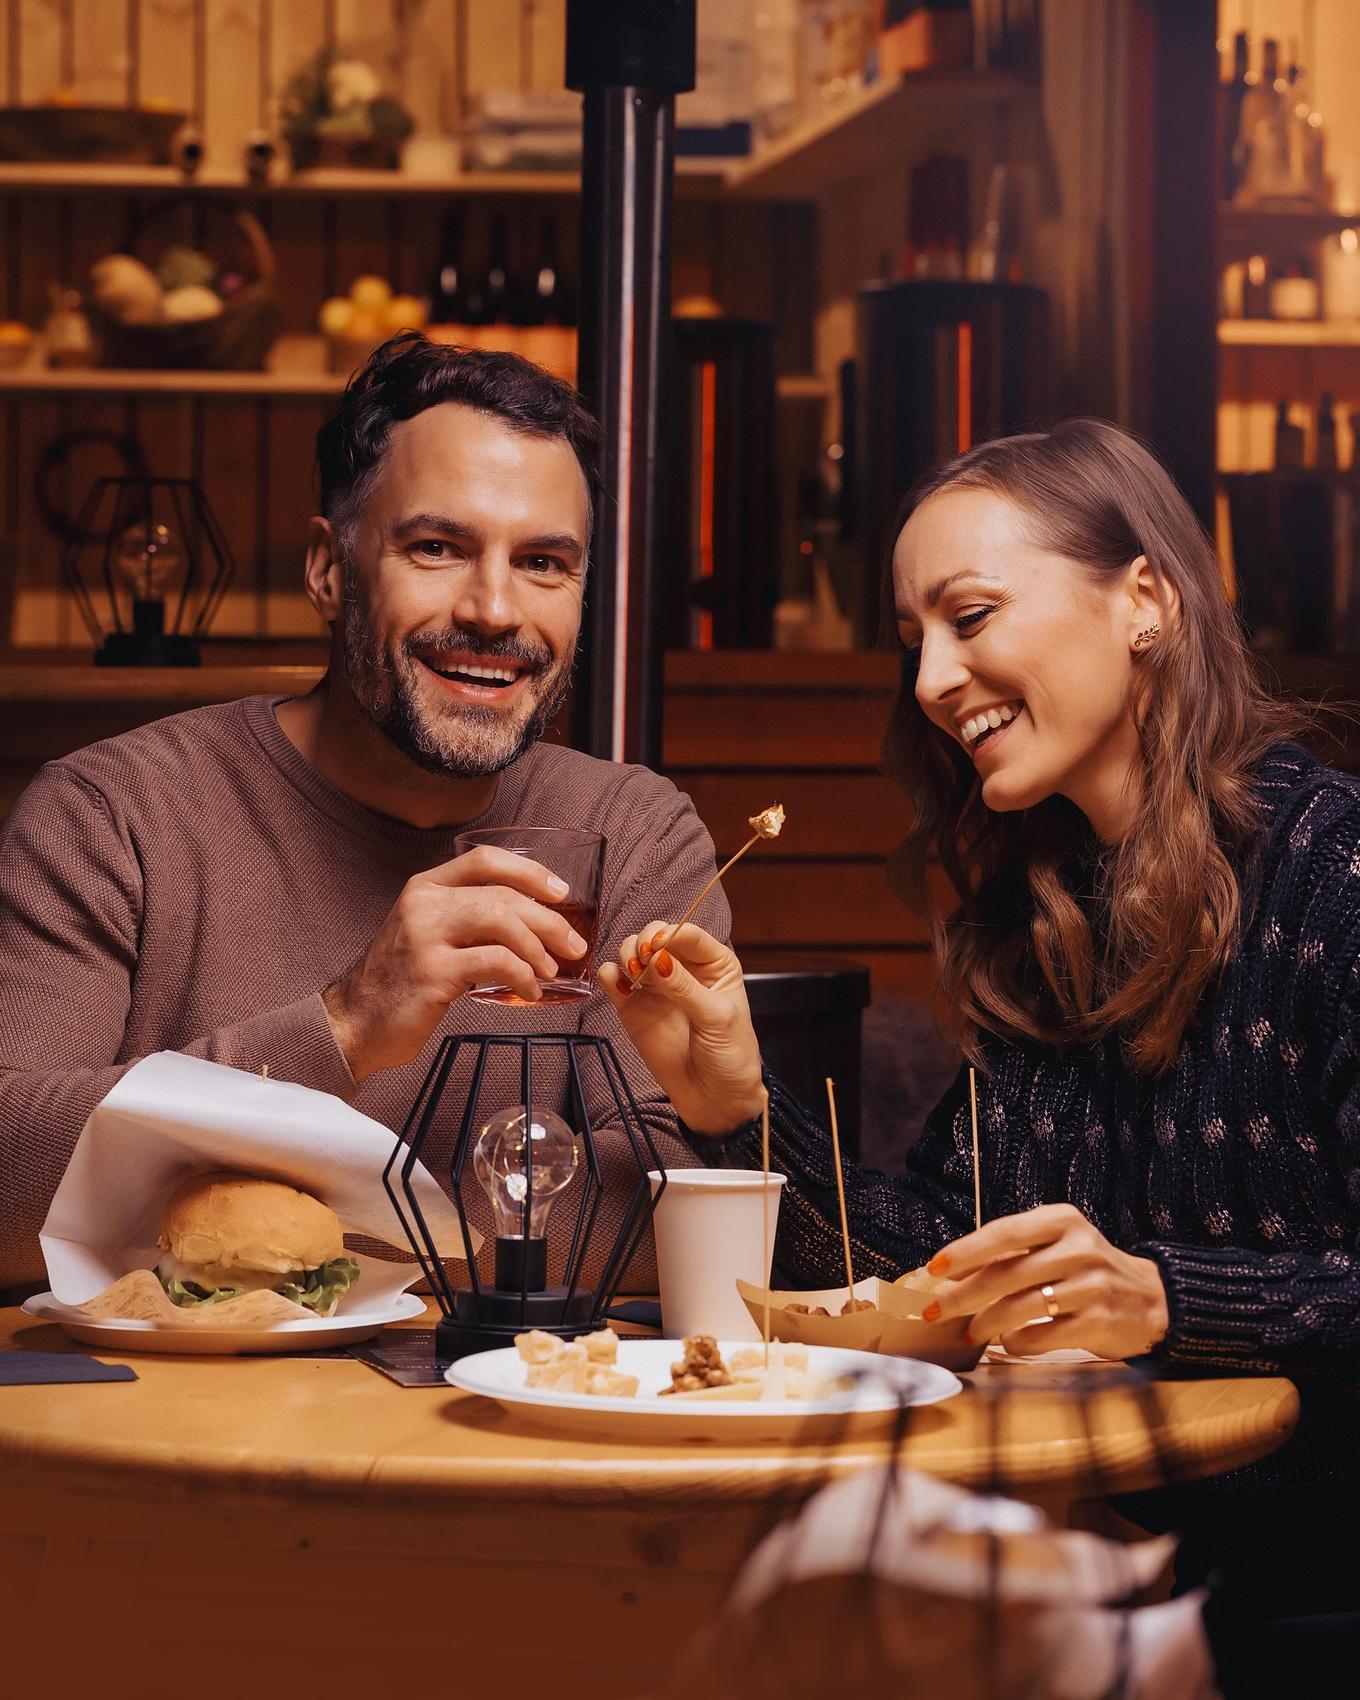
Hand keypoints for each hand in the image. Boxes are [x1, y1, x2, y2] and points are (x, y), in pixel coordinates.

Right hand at [323, 846, 587, 1082]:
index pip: (484, 859)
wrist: (354, 1023)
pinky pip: (496, 962)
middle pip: (502, 893)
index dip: (529, 871)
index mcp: (424, 888)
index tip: (560, 892)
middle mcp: (423, 904)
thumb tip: (532, 923)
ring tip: (552, 969)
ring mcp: (425, 937)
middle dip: (548, 919)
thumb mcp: (428, 935)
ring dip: (538, 946)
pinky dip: (523, 975)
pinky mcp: (433, 973)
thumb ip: (466, 920)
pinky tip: (529, 991)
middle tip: (573, 944)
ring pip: (501, 921)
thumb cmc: (400, 983)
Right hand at [597, 922, 763, 1133]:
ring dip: (626, 955)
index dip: (670, 934)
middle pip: (655, 935)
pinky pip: (614, 981)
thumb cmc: (730, 1056)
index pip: (688, 933)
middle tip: (644, 961)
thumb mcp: (717, 1018)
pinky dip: (610, 977)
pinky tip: (619, 988)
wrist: (715, 1099)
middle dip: (644, 941)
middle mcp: (683, 968)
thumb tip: (658, 959)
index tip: (657, 947)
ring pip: (631, 952)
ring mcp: (656, 987)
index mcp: (714, 964)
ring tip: (634, 975)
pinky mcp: (633, 1008)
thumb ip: (686, 988)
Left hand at [924, 1204, 1169, 1360]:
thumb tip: (954, 1272)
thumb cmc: (1088, 1269)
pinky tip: (1007, 1342)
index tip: (936, 1268)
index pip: (1004, 1232)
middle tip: (936, 1310)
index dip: (966, 1251)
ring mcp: (1091, 1286)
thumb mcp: (1057, 1245)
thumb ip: (1013, 1253)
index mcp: (1062, 1220)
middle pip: (1006, 1273)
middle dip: (963, 1295)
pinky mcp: (1099, 1322)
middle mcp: (1078, 1249)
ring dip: (986, 1323)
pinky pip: (1043, 1336)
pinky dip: (1017, 1343)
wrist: (1152, 1298)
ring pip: (1021, 1307)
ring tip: (970, 1331)